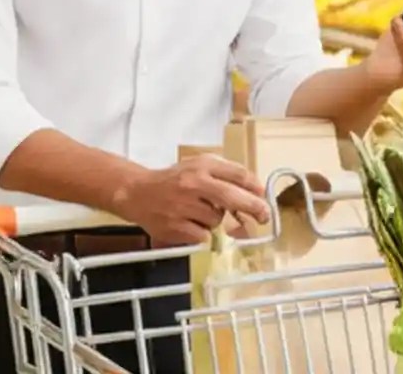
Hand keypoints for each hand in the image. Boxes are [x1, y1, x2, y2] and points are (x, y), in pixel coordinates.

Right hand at [111, 155, 269, 245]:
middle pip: (232, 197)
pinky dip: (202, 233)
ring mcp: (183, 206)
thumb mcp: (198, 166)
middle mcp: (193, 184)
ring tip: (198, 213)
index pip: (237, 174)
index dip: (255, 186)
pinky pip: (203, 236)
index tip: (264, 196)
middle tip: (265, 216)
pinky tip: (189, 224)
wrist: (137, 193)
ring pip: (217, 220)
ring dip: (215, 221)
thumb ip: (225, 173)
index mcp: (201, 166)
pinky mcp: (175, 226)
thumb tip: (255, 189)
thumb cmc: (174, 180)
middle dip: (254, 208)